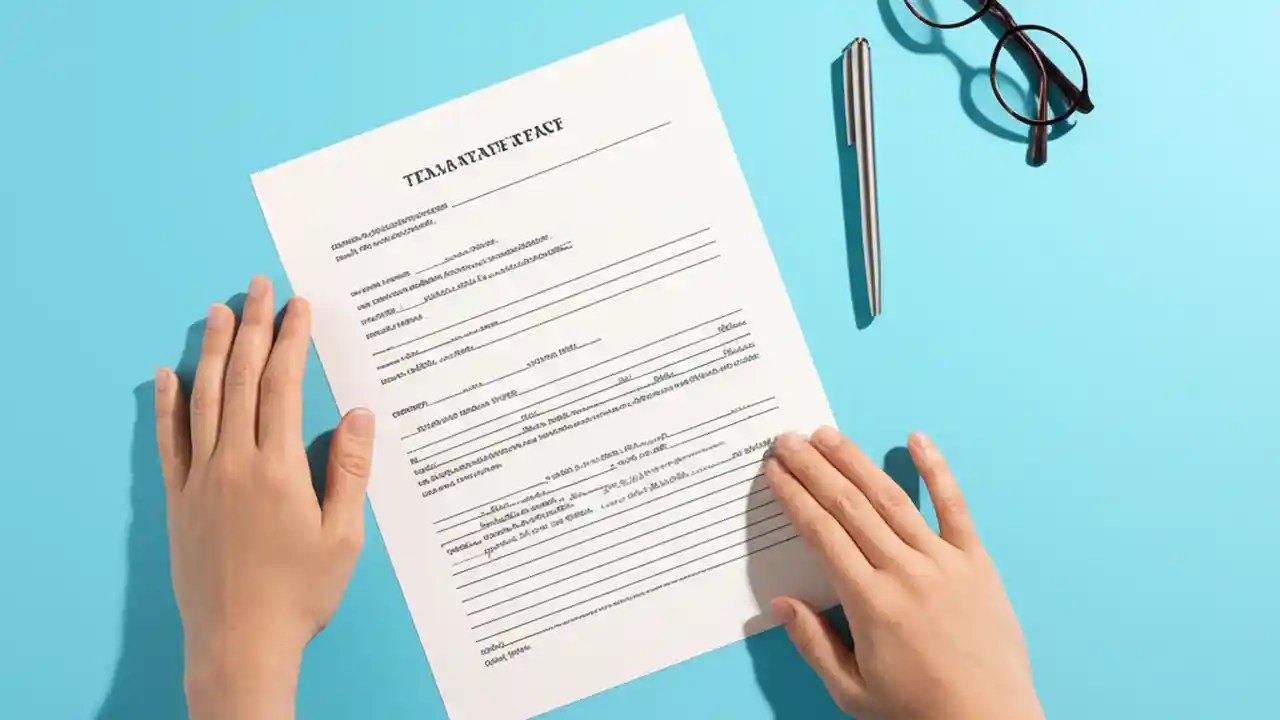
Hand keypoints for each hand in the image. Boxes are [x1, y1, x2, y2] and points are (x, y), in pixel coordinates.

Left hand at [153, 276, 374, 719]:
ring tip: (218, 311)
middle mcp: (234, 462)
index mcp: (279, 468)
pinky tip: (166, 375)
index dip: (290, 340)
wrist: (239, 642)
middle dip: (252, 328)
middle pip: (241, 380)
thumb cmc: (300, 593)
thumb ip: (350, 471)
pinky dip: (167, 405)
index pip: (282, 386)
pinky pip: (169, 442)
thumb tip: (358, 414)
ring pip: (203, 399)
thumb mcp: (343, 537)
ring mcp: (201, 479)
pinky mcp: (179, 501)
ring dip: (211, 351)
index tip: (299, 305)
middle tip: (259, 286)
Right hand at [766, 429, 1041, 719]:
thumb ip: (814, 643)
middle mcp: (904, 572)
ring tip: (828, 435)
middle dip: (813, 469)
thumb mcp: (851, 691)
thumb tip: (780, 604)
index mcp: (870, 603)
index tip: (774, 472)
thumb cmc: (918, 711)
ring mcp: (943, 562)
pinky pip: (955, 507)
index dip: (795, 497)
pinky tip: (917, 440)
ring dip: (855, 462)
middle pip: (849, 507)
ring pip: (891, 499)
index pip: (822, 534)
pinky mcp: (976, 561)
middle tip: (788, 441)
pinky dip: (937, 470)